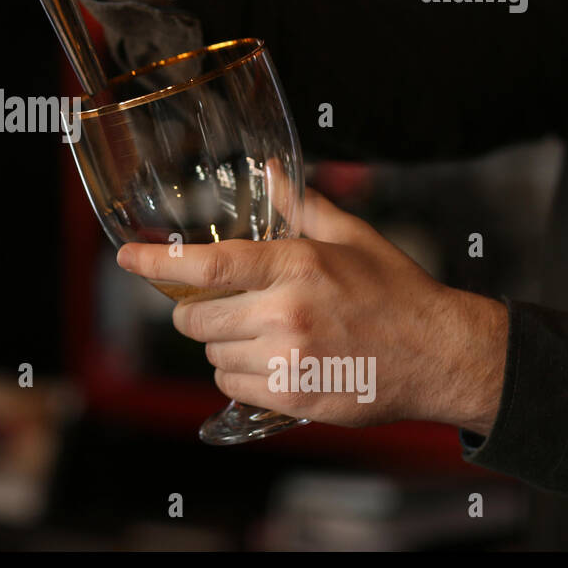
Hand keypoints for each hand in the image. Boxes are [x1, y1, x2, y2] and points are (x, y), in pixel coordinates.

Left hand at [115, 189, 508, 433]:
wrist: (441, 355)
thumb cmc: (395, 292)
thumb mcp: (350, 238)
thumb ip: (300, 206)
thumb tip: (271, 171)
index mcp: (295, 265)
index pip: (206, 267)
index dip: (157, 265)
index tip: (126, 259)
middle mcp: (284, 313)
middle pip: (196, 319)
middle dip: (195, 313)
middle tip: (220, 307)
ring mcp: (286, 359)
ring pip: (211, 355)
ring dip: (222, 345)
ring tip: (261, 334)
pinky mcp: (292, 396)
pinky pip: (231, 386)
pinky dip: (238, 374)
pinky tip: (269, 362)